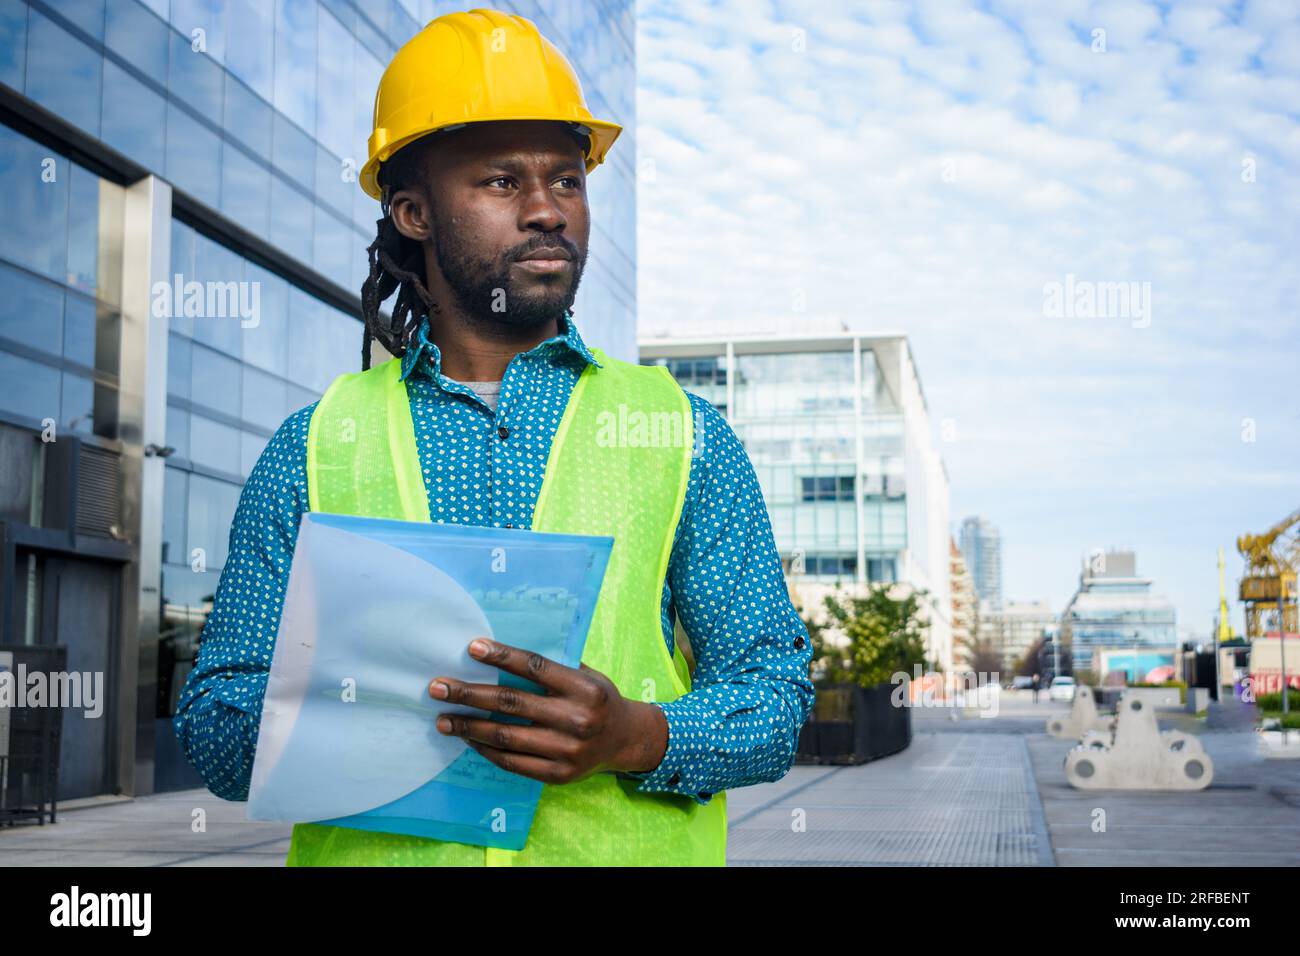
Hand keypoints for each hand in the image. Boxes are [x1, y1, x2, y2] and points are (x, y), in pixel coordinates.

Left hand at [429, 638, 667, 784]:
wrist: (626, 740)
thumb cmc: (599, 699)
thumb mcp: (587, 675)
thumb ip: (553, 667)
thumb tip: (502, 653)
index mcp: (584, 689)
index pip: (535, 668)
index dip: (502, 657)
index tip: (471, 647)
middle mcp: (576, 720)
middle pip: (512, 704)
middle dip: (469, 694)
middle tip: (438, 687)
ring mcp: (566, 751)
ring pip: (506, 737)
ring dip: (469, 727)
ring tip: (442, 719)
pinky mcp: (557, 775)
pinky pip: (512, 762)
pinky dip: (486, 750)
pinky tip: (468, 739)